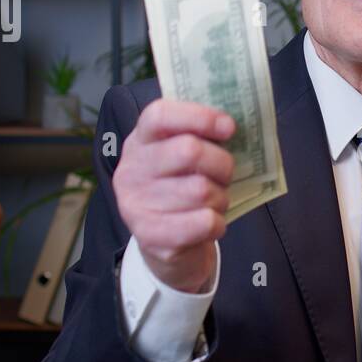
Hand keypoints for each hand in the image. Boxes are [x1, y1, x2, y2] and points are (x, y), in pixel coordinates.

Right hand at [114, 98, 235, 292]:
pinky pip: (204, 221)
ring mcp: (137, 204)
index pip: (160, 115)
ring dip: (220, 198)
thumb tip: (230, 124)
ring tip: (214, 203)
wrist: (166, 246)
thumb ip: (199, 137)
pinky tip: (209, 224)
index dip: (199, 116)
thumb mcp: (181, 159)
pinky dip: (218, 223)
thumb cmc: (181, 190)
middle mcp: (131, 170)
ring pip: (201, 190)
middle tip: (225, 175)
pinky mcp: (151, 236)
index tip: (228, 127)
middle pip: (189, 150)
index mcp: (139, 141)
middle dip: (221, 164)